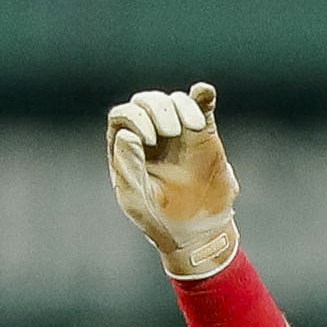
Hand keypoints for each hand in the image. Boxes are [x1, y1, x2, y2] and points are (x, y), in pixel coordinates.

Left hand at [107, 81, 238, 279]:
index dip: (134, 117)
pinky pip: (200, 103)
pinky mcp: (202, 132)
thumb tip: (126, 133)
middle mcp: (150, 135)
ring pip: (173, 100)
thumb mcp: (135, 198)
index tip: (148, 138)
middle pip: (145, 101)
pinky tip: (203, 94)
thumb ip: (127, 166)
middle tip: (170, 131)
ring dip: (180, 106)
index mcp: (127, 150)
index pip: (122, 116)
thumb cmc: (159, 220)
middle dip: (157, 108)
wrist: (196, 232)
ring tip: (191, 127)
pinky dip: (202, 95)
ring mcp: (177, 132)